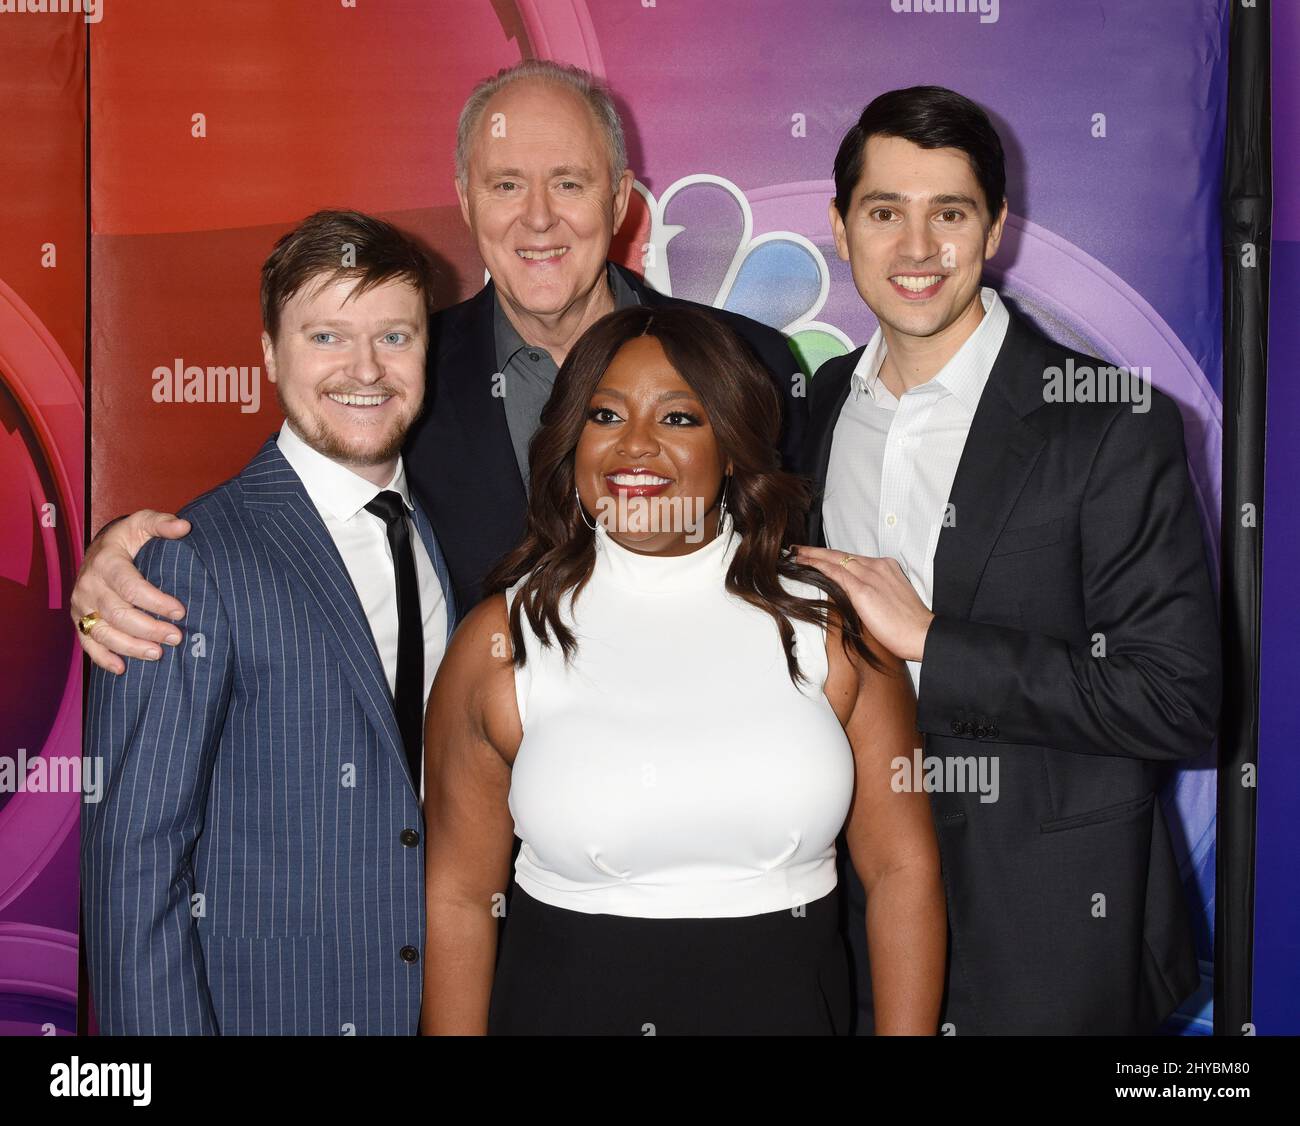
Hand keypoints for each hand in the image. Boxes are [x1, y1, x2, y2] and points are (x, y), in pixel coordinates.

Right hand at [71, 510, 191, 673]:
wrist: (99, 548)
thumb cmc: (127, 538)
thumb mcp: (142, 523)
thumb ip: (162, 523)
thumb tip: (184, 527)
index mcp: (106, 562)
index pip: (131, 587)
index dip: (155, 602)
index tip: (180, 612)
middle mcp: (89, 585)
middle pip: (118, 614)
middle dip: (148, 629)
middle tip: (176, 637)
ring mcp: (81, 605)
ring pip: (103, 633)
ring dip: (130, 647)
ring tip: (158, 654)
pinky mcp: (78, 619)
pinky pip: (87, 643)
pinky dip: (102, 658)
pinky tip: (121, 668)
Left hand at [794, 546, 934, 662]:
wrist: (922, 633)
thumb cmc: (909, 624)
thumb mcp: (890, 599)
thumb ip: (873, 592)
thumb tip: (853, 597)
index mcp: (886, 567)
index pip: (853, 558)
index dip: (833, 556)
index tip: (818, 556)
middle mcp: (878, 566)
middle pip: (841, 555)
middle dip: (817, 551)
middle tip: (799, 549)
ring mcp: (871, 575)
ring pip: (835, 560)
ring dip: (813, 556)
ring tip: (796, 555)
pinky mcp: (863, 589)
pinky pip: (836, 572)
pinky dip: (818, 566)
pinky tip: (806, 564)